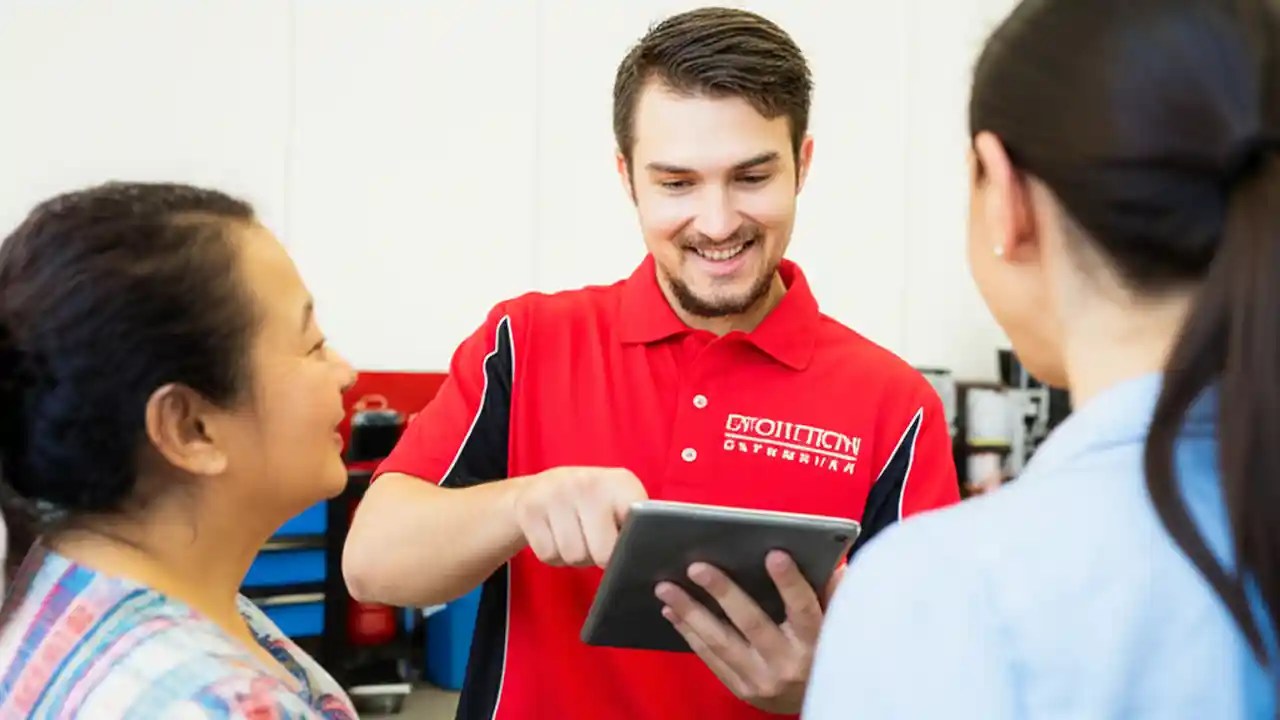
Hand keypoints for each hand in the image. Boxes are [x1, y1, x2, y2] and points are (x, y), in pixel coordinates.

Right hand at [510, 466, 646, 567]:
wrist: (539, 489)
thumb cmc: (590, 503)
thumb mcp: (618, 501)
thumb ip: (635, 524)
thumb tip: (649, 558)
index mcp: (621, 482)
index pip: (637, 529)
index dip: (630, 548)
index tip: (625, 547)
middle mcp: (589, 482)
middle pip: (603, 553)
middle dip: (599, 557)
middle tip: (595, 541)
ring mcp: (556, 494)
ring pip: (574, 557)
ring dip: (576, 557)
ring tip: (576, 536)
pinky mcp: (530, 509)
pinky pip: (549, 555)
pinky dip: (554, 555)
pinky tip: (556, 536)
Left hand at [655, 551, 845, 714]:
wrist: (814, 700)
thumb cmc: (823, 649)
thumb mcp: (837, 623)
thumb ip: (833, 593)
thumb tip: (828, 561)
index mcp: (817, 643)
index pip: (805, 610)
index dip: (790, 583)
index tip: (774, 554)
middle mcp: (788, 664)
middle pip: (753, 623)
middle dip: (723, 593)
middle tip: (696, 567)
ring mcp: (762, 680)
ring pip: (721, 642)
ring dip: (690, 612)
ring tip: (666, 588)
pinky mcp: (742, 689)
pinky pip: (711, 658)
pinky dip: (690, 633)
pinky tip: (672, 611)